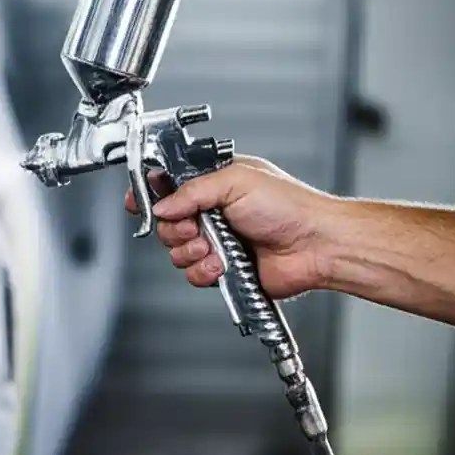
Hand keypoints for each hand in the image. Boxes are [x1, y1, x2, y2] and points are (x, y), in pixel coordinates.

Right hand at [124, 156, 339, 298]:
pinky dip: (203, 271)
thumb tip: (163, 205)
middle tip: (196, 226)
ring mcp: (217, 242)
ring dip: (191, 251)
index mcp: (215, 184)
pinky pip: (193, 274)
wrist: (316, 245)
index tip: (138, 201)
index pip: (170, 186)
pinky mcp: (222, 268)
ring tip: (214, 247)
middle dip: (176, 228)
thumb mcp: (236, 180)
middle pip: (167, 223)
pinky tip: (221, 263)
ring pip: (176, 251)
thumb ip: (192, 190)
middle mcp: (213, 213)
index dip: (150, 194)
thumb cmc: (292, 207)